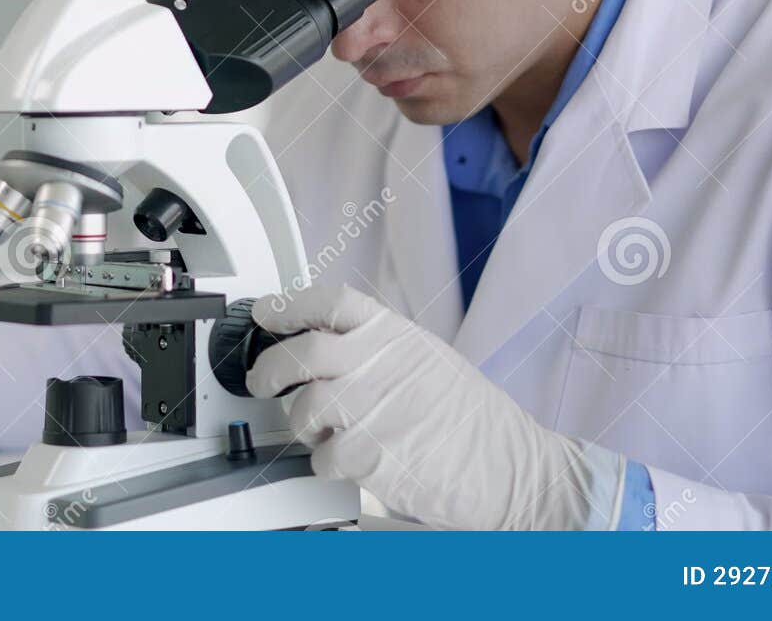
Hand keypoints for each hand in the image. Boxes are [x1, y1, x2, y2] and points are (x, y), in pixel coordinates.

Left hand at [248, 284, 625, 529]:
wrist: (510, 470)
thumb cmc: (474, 422)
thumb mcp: (427, 361)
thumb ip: (377, 351)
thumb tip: (325, 349)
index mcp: (395, 336)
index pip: (328, 302)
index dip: (287, 305)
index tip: (264, 312)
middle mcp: (379, 364)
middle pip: (300, 353)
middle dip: (268, 369)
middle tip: (260, 381)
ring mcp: (372, 408)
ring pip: (303, 409)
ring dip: (302, 425)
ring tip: (323, 433)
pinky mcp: (368, 455)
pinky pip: (322, 458)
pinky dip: (327, 464)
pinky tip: (351, 462)